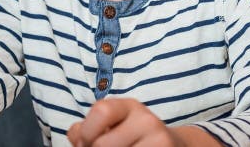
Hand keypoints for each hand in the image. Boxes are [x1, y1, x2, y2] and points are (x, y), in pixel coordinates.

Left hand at [67, 97, 183, 146]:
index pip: (101, 111)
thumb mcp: (114, 126)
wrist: (174, 146)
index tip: (84, 143)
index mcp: (129, 106)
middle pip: (103, 144)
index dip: (86, 132)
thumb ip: (88, 128)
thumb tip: (75, 135)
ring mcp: (158, 139)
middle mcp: (146, 119)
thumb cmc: (133, 139)